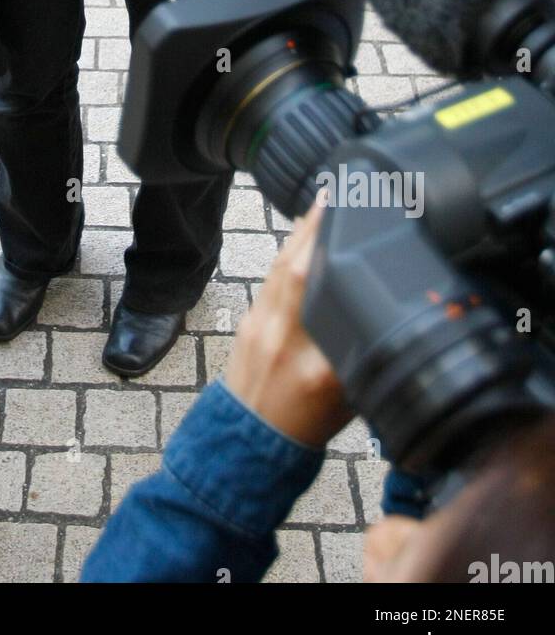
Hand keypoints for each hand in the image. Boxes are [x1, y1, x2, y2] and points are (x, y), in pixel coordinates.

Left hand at [223, 197, 352, 447]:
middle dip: (324, 228)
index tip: (371, 229)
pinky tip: (301, 232)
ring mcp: (263, 329)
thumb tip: (386, 308)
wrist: (251, 442)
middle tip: (345, 192)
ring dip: (305, 230)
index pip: (343, 305)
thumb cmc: (310, 422)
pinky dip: (288, 250)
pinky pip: (270, 276)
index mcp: (323, 370)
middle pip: (306, 272)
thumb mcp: (352, 397)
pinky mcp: (248, 321)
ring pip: (284, 268)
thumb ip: (364, 353)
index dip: (353, 264)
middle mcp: (290, 344)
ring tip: (326, 200)